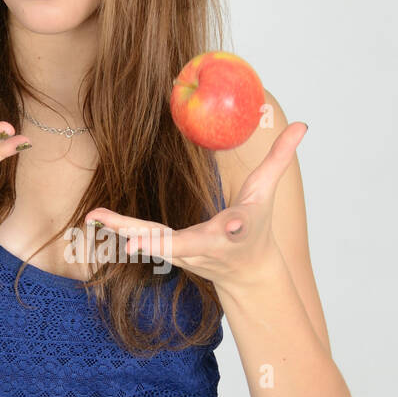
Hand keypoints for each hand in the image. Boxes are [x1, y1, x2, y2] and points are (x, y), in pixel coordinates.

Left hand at [83, 121, 307, 290]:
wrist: (245, 272)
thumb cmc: (256, 228)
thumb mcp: (267, 193)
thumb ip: (280, 158)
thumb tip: (303, 125)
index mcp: (234, 233)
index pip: (237, 228)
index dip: (235, 226)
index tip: (234, 223)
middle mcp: (206, 247)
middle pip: (181, 244)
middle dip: (158, 243)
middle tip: (133, 240)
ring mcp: (183, 253)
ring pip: (152, 241)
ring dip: (124, 230)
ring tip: (97, 215)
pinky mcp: (168, 250)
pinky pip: (140, 237)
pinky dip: (118, 228)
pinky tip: (95, 216)